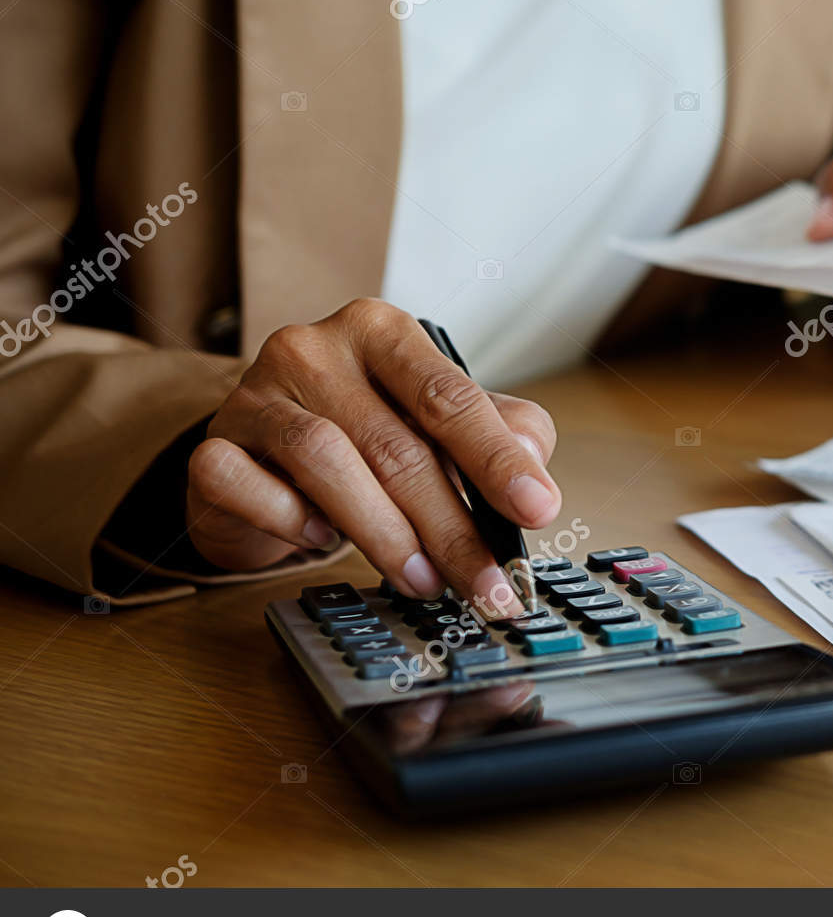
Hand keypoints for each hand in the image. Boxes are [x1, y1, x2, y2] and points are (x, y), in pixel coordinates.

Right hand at [185, 298, 560, 603]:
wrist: (265, 456)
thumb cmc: (368, 435)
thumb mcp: (442, 426)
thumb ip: (501, 435)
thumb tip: (532, 474)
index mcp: (382, 332)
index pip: (448, 395)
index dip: (496, 459)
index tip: (537, 511)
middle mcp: (314, 349)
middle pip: (396, 445)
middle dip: (453, 528)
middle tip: (487, 584)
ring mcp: (254, 395)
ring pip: (326, 463)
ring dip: (385, 535)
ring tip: (424, 580)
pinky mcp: (212, 447)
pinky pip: (248, 486)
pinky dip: (292, 521)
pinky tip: (323, 542)